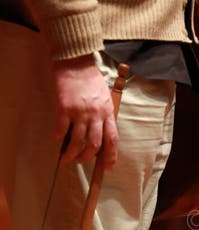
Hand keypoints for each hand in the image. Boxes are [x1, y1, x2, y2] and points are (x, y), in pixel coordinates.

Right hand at [53, 54, 118, 169]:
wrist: (76, 63)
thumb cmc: (90, 79)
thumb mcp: (105, 97)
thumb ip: (103, 115)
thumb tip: (99, 134)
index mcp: (107, 112)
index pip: (112, 139)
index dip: (110, 155)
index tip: (107, 167)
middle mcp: (96, 114)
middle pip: (94, 144)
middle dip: (87, 158)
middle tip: (79, 161)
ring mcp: (80, 112)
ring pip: (78, 140)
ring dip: (71, 153)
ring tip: (66, 158)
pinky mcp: (65, 108)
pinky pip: (62, 129)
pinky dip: (59, 138)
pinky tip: (56, 140)